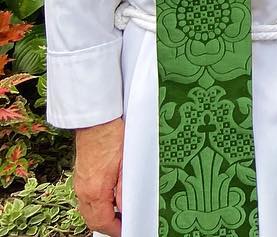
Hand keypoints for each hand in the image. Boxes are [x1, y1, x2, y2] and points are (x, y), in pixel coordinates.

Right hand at [74, 117, 123, 235]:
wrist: (96, 120)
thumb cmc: (113, 137)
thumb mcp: (127, 164)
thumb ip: (126, 190)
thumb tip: (128, 209)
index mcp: (95, 191)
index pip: (102, 222)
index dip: (116, 230)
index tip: (127, 230)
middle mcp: (83, 190)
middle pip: (93, 219)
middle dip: (108, 225)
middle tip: (125, 224)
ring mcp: (80, 183)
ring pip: (89, 210)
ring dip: (103, 215)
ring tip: (120, 213)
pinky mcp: (81, 175)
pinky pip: (87, 198)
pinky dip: (98, 204)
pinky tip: (110, 198)